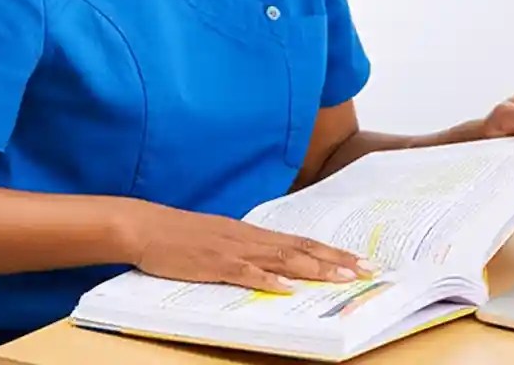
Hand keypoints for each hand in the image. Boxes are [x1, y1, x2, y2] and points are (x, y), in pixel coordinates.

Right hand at [130, 204, 377, 293]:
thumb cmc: (180, 236)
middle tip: (368, 269)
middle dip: (338, 260)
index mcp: (252, 233)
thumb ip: (247, 251)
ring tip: (343, 278)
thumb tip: (274, 267)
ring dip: (315, 269)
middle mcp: (249, 238)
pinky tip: (288, 288)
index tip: (360, 260)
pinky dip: (269, 281)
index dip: (333, 251)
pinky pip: (246, 273)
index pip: (301, 242)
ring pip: (283, 259)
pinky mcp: (214, 263)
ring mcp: (233, 249)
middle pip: (302, 249)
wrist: (145, 226)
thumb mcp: (220, 241)